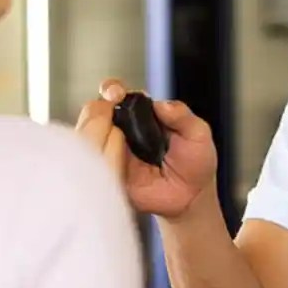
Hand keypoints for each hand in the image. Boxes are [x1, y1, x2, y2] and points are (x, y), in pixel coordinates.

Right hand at [90, 78, 218, 218]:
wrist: (192, 198)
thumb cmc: (196, 162)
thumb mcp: (198, 134)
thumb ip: (182, 116)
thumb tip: (160, 104)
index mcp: (141, 114)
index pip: (117, 93)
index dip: (112, 89)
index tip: (116, 93)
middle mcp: (122, 130)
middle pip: (96, 112)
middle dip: (98, 109)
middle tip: (110, 115)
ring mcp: (112, 152)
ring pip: (89, 137)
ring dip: (96, 134)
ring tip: (115, 140)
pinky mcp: (109, 174)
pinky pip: (94, 166)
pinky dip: (96, 161)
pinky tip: (107, 160)